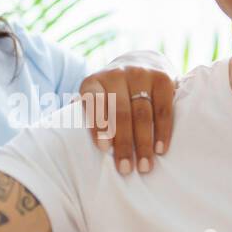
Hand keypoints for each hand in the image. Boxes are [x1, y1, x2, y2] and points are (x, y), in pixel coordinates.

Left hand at [80, 58, 176, 174]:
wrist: (141, 62)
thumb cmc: (112, 93)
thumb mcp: (95, 98)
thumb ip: (85, 116)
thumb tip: (68, 141)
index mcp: (93, 82)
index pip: (93, 103)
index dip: (98, 125)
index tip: (103, 149)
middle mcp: (116, 74)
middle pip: (120, 113)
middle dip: (124, 143)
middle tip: (126, 169)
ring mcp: (140, 74)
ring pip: (142, 113)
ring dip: (144, 143)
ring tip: (145, 166)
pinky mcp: (162, 78)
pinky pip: (163, 109)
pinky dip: (163, 131)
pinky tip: (160, 149)